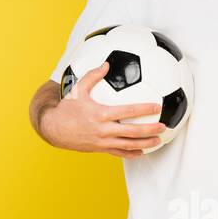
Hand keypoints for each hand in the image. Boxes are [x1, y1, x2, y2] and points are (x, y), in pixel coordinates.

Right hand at [43, 61, 165, 157]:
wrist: (53, 129)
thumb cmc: (67, 108)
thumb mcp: (78, 90)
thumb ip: (93, 76)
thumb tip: (107, 64)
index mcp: (100, 114)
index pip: (127, 112)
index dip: (143, 109)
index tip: (157, 107)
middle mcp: (103, 130)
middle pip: (132, 132)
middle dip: (150, 130)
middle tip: (164, 126)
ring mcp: (102, 142)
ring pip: (128, 145)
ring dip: (145, 144)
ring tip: (158, 141)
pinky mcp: (100, 149)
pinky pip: (119, 153)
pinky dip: (132, 153)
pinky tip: (142, 152)